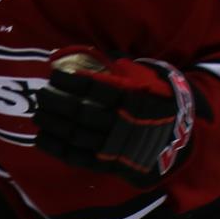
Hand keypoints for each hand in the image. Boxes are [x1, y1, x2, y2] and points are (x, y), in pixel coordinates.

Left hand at [33, 50, 195, 187]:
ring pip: (77, 135)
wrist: (181, 140)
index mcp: (135, 99)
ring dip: (53, 124)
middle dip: (57, 102)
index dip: (72, 81)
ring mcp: (116, 146)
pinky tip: (41, 138)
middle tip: (41, 94)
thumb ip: (123, 70)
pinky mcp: (109, 164)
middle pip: (82, 112)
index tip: (54, 74)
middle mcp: (124, 122)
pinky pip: (78, 157)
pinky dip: (57, 149)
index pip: (97, 88)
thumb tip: (93, 54)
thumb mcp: (149, 81)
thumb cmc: (160, 103)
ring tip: (38, 114)